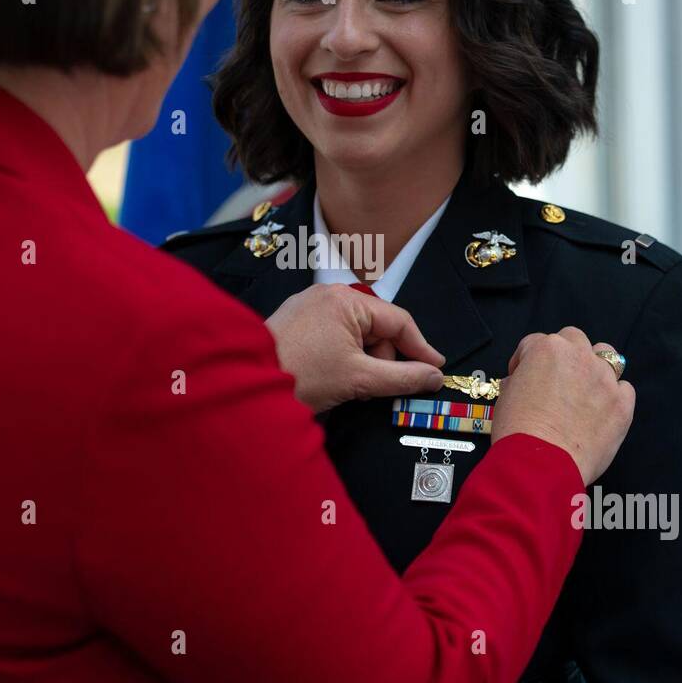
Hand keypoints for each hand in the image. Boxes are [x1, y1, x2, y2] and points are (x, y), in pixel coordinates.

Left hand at [265, 284, 445, 412]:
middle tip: (374, 388)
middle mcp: (328, 294)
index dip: (420, 348)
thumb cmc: (299, 375)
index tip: (436, 369)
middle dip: (382, 360)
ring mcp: (310, 306)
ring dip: (361, 362)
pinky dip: (342, 357)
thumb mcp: (360, 379)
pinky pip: (334, 335)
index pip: (399, 321)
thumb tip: (434, 376)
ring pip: (355, 335)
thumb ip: (403, 377)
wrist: (246, 385)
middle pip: (377, 328)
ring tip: (347, 386)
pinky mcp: (297, 321)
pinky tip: (333, 378)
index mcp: (347, 299)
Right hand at [491, 327, 634, 485]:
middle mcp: (578, 356)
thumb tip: (523, 381)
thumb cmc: (517, 431)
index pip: (534, 343)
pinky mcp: (622, 404)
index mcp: (546, 349)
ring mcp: (604, 379)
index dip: (525, 361)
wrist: (540, 464)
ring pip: (605, 356)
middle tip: (555, 380)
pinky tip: (600, 412)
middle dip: (563, 355)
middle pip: (573, 339)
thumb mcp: (504, 396)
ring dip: (594, 367)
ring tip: (584, 391)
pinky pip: (624, 389)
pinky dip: (614, 396)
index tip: (523, 376)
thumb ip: (519, 379)